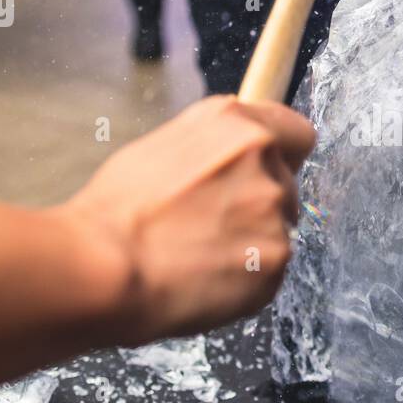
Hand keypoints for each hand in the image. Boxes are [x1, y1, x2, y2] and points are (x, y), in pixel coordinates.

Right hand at [60, 96, 315, 339]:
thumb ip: (213, 145)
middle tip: (208, 224)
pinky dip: (246, 279)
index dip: (281, 156)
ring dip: (250, 243)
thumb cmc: (117, 211)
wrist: (104, 268)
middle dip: (258, 204)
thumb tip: (231, 156)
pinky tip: (205, 278)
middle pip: (286, 185)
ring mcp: (274, 211)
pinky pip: (269, 270)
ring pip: (277, 230)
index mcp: (236, 124)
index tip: (264, 173)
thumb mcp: (162, 146)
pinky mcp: (275, 259)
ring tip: (198, 254)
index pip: (297, 133)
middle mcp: (264, 159)